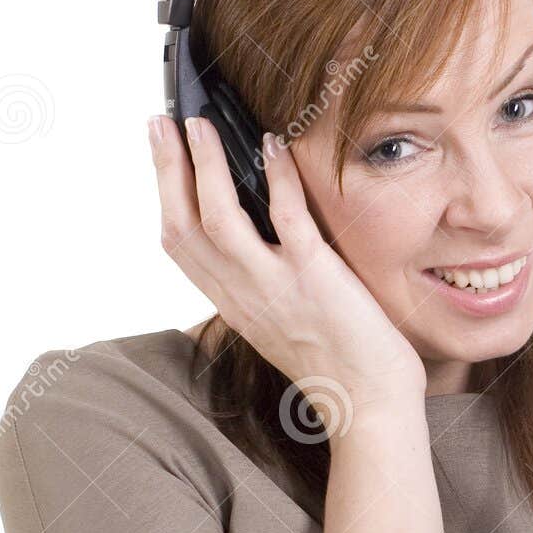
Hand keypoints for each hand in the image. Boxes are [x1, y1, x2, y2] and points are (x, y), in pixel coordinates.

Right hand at [149, 115, 427, 412]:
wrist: (371, 409)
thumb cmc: (340, 368)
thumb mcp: (283, 326)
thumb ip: (264, 288)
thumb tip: (264, 241)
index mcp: (233, 305)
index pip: (180, 246)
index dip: (165, 196)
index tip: (161, 155)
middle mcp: (243, 296)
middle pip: (183, 225)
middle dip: (167, 169)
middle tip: (163, 122)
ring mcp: (276, 286)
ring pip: (218, 216)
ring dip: (205, 165)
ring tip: (201, 124)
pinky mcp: (314, 278)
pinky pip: (286, 218)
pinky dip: (276, 177)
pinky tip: (272, 146)